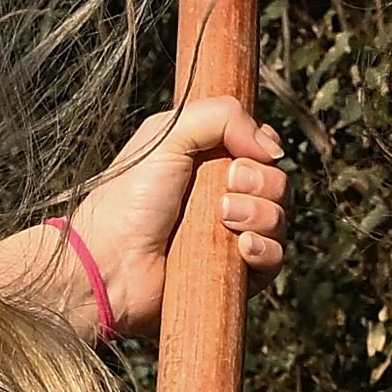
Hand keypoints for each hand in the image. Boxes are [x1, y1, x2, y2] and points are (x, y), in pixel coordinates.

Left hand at [0, 102, 292, 342]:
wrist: (110, 265)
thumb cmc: (128, 200)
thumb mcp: (167, 136)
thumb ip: (220, 116)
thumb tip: (273, 148)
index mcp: (208, 161)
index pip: (264, 148)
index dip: (262, 148)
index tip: (241, 154)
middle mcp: (224, 196)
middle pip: (278, 182)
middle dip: (262, 181)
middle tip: (228, 185)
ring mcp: (231, 237)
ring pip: (280, 219)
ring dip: (261, 214)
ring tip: (225, 218)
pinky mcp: (235, 275)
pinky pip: (274, 260)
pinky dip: (266, 250)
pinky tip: (241, 248)